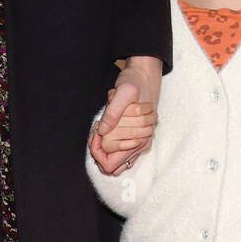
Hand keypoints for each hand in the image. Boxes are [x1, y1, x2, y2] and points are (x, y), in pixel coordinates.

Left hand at [91, 55, 162, 174]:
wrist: (144, 76)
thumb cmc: (135, 83)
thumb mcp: (123, 91)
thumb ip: (113, 112)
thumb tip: (102, 131)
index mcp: (141, 137)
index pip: (110, 164)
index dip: (98, 152)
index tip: (95, 134)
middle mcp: (141, 145)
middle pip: (110, 164)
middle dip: (99, 147)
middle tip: (97, 127)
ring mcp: (139, 143)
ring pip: (113, 160)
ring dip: (103, 145)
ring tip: (102, 126)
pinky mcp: (136, 138)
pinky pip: (117, 152)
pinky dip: (108, 142)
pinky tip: (106, 127)